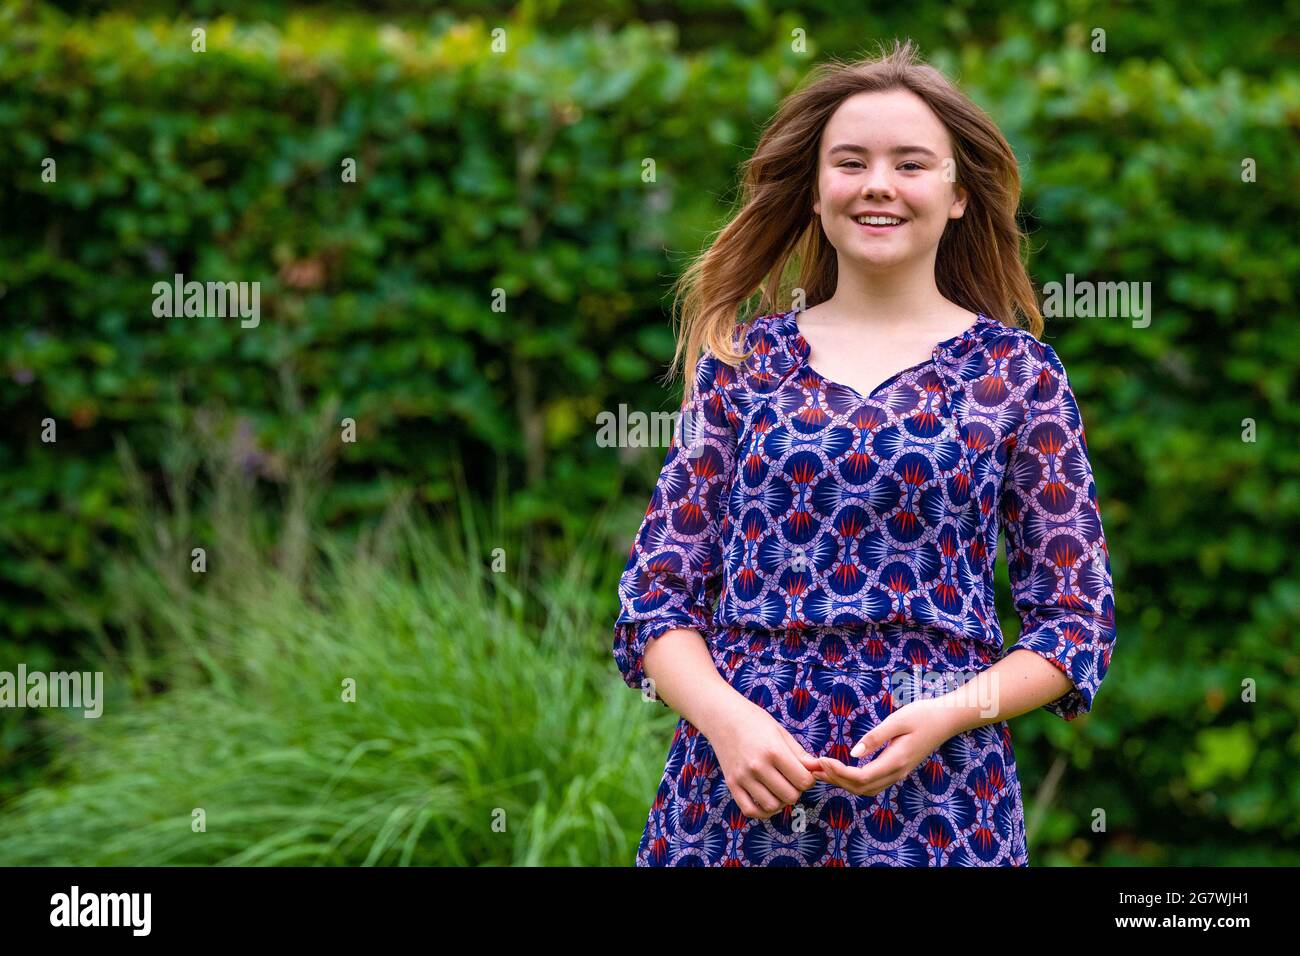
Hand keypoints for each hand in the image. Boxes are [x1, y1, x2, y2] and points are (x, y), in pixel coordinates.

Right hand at [706, 697, 821, 819]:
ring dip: (781, 801)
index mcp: (773, 751)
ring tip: (780, 788)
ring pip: (772, 806)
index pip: (803, 780)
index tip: (804, 772)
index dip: (809, 778)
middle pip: (790, 796)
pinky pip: (750, 810)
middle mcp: (757, 766)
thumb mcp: (781, 732)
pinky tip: (767, 799)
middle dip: (797, 790)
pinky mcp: (731, 784)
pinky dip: (762, 811)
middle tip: (791, 779)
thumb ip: (800, 754)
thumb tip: (820, 769)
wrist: (723, 717)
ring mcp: (742, 777)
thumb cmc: (755, 721)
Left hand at [813, 698, 958, 797]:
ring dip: (843, 782)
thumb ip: (875, 737)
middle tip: (813, 768)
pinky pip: (873, 783)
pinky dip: (853, 781)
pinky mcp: (898, 769)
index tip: (820, 760)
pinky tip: (842, 771)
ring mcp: (898, 773)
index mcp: (895, 761)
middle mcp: (896, 772)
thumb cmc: (923, 715)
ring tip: (822, 770)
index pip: (860, 777)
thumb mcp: (897, 720)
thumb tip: (853, 753)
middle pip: (860, 788)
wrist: (947, 719)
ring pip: (866, 789)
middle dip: (835, 780)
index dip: (838, 772)